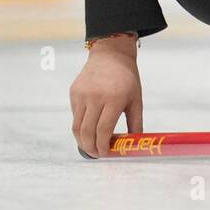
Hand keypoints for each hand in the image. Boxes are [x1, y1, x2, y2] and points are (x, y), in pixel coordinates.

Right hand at [70, 34, 141, 158]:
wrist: (111, 54)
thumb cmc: (127, 78)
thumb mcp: (136, 100)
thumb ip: (136, 124)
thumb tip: (135, 145)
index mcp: (114, 98)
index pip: (104, 130)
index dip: (103, 146)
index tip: (106, 154)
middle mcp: (96, 96)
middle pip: (87, 132)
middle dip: (90, 148)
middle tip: (96, 155)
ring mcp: (82, 94)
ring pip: (77, 127)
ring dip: (82, 141)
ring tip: (90, 147)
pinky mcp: (74, 92)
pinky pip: (75, 115)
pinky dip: (80, 126)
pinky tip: (89, 129)